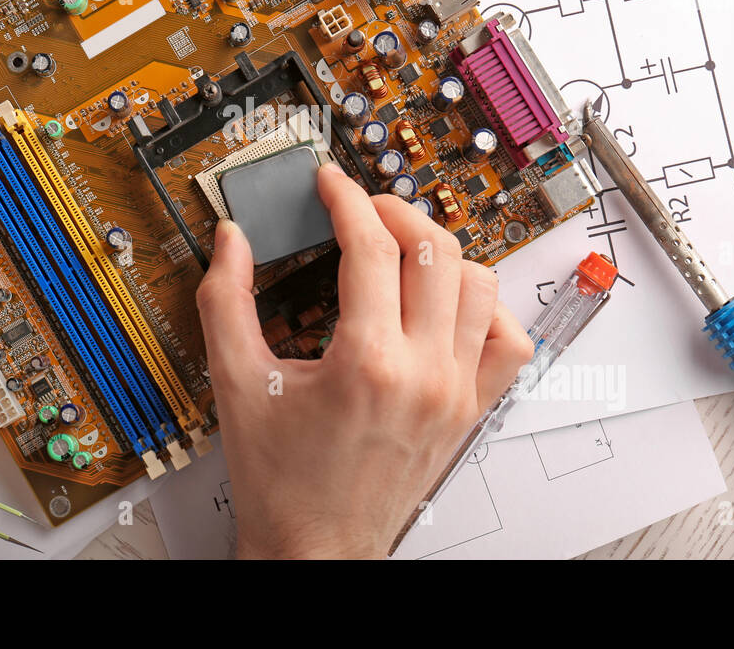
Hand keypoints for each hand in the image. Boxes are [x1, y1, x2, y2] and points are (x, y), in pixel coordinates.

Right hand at [196, 163, 531, 558]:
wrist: (317, 550)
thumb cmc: (281, 481)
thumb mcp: (236, 383)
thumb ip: (226, 301)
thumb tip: (231, 240)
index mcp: (367, 362)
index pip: (371, 246)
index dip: (347, 199)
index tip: (331, 184)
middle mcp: (423, 372)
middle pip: (434, 250)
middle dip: (395, 211)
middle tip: (361, 207)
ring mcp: (456, 392)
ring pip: (479, 284)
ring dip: (441, 251)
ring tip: (403, 247)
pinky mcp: (470, 410)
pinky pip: (506, 341)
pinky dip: (485, 307)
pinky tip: (447, 303)